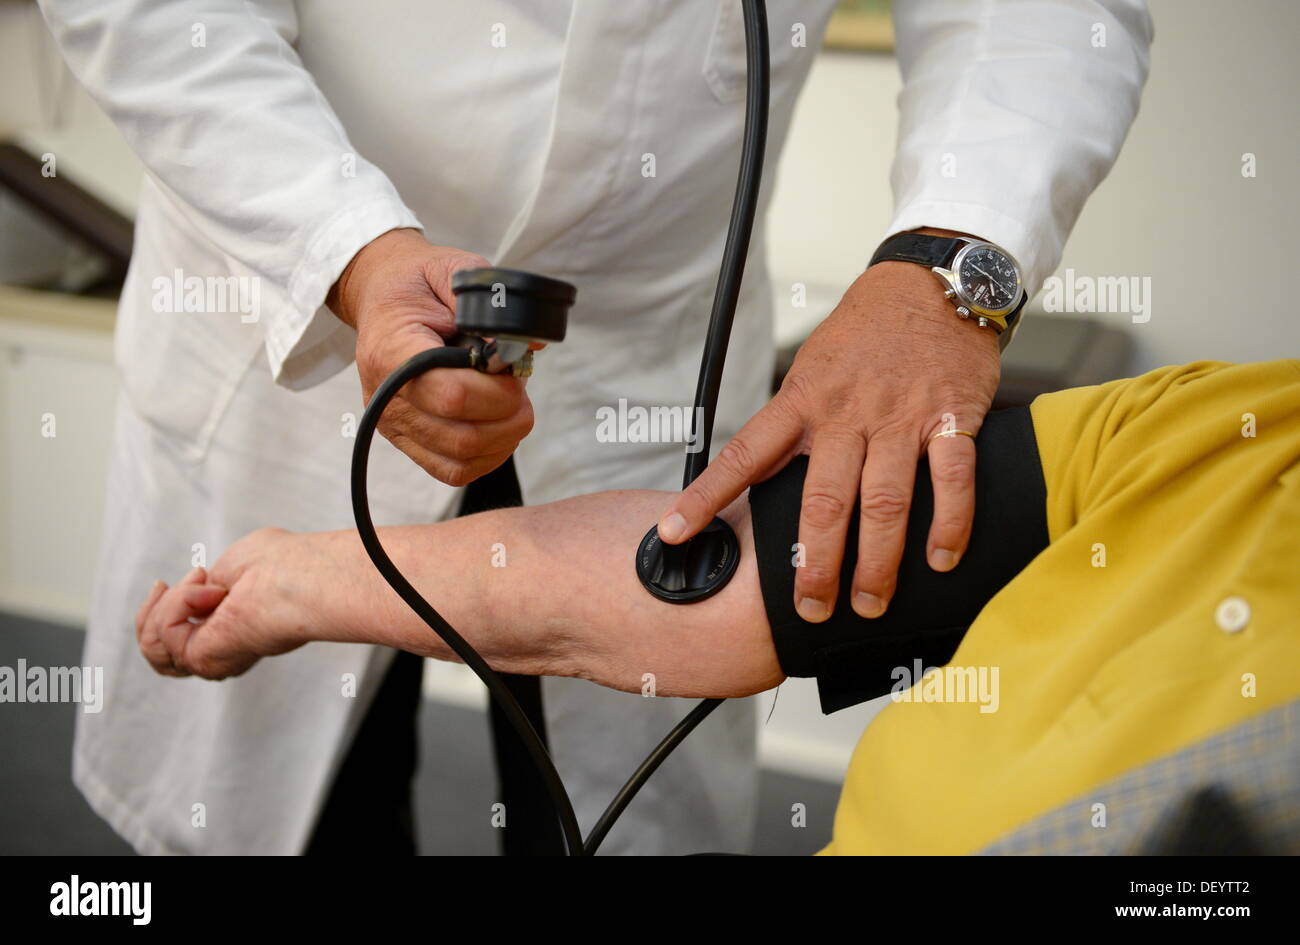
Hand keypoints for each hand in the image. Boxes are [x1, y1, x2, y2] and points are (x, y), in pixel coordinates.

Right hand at [136, 529, 325, 678]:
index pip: (181, 640)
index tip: (195, 572)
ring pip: (152, 645)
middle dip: (153, 612)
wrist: (300, 579)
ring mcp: (211, 660)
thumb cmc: (285, 565)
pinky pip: (162, 634)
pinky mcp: (202, 660)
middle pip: (156, 652)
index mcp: (233, 632)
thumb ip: (217, 583)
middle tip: (176, 582)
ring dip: (167, 605)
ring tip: (203, 585)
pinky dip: (178, 602)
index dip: (170, 606)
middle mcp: (222, 652)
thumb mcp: (238, 566)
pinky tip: (212, 592)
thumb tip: (210, 589)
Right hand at [328, 228, 534, 486]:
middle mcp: (385, 395)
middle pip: (463, 435)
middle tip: (518, 386)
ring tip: (507, 401)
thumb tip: (531, 345)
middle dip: (509, 415)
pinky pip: (452, 470)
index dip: (497, 390)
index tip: (511, 367)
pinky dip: (487, 454)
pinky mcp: (403, 440)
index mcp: (392, 350)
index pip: (452, 393)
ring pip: (462, 458)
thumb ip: (492, 306)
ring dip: (503, 436)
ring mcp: (391, 423)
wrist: (382, 295)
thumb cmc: (420, 284)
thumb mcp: (454, 273)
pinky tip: (496, 426)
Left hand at [657, 231, 1000, 621]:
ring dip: (877, 562)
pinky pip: (952, 479)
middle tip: (809, 609)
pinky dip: (948, 524)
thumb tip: (760, 479)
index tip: (674, 534)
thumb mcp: (812, 369)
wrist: (933, 281)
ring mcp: (899, 417)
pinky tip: (940, 559)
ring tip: (870, 604)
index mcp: (801, 401)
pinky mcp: (951, 417)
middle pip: (822, 499)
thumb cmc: (868, 330)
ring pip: (884, 500)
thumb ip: (793, 424)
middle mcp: (846, 412)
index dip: (706, 497)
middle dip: (813, 563)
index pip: (743, 455)